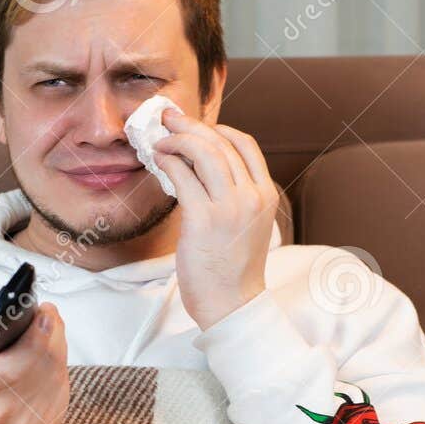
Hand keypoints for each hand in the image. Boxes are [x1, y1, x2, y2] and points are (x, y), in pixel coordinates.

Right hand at [0, 303, 68, 423]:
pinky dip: (56, 370)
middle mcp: (3, 412)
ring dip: (56, 349)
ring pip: (58, 372)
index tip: (42, 312)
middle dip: (51, 332)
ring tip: (41, 338)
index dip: (38, 332)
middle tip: (45, 316)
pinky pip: (63, 388)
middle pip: (46, 362)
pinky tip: (42, 365)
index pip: (19, 360)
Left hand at [152, 111, 277, 329]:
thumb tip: (199, 168)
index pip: (245, 145)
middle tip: (168, 118)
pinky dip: (168, 161)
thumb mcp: (247, 225)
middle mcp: (251, 197)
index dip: (218, 128)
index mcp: (265, 195)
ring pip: (203, 153)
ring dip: (177, 139)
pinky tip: (158, 161)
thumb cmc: (233, 269)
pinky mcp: (203, 220)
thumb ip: (235, 196)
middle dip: (190, 125)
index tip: (197, 125)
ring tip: (159, 140)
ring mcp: (229, 208)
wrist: (232, 305)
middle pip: (220, 143)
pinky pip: (183, 177)